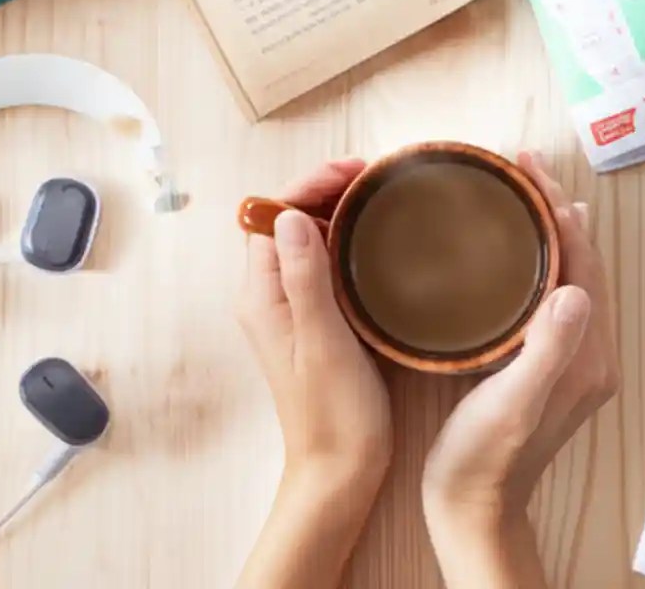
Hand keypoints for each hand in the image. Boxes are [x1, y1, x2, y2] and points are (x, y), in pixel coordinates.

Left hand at [237, 159, 390, 588]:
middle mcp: (270, 298)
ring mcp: (294, 312)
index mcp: (262, 296)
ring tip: (382, 198)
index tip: (356, 172)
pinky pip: (327, 268)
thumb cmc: (334, 414)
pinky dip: (350, 244)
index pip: (271, 216)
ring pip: (310, 243)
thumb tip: (288, 215)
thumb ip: (305, 277)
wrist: (340, 472)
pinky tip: (380, 243)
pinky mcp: (318, 325)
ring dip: (339, 213)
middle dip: (326, 191)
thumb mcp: (321, 341)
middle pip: (289, 223)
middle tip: (377, 178)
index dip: (309, 185)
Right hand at [422, 151, 619, 588]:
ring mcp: (570, 358)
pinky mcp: (547, 364)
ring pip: (567, 276)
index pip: (583, 264)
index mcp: (589, 355)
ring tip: (523, 192)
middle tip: (522, 167)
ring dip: (549, 231)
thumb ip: (549, 347)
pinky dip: (537, 260)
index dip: (559, 213)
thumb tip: (578, 288)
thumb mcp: (514, 402)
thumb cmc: (485, 457)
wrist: (472, 505)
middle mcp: (589, 352)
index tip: (530, 172)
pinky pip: (549, 295)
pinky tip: (514, 251)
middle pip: (581, 263)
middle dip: (556, 210)